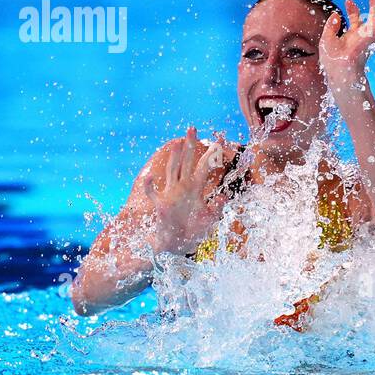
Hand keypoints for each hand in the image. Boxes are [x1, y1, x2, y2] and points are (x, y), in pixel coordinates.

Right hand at [143, 126, 227, 254]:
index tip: (219, 140)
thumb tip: (225, 196)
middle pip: (187, 162)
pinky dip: (150, 187)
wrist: (177, 246)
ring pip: (172, 171)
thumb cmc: (192, 232)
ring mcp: (171, 195)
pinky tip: (149, 177)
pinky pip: (153, 195)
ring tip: (176, 143)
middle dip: (190, 146)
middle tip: (192, 128)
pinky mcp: (161, 206)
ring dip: (174, 158)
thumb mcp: (210, 220)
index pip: (205, 167)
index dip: (212, 154)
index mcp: (196, 189)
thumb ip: (217, 208)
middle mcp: (183, 188)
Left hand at [319, 0, 374, 94]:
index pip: (356, 21)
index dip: (353, 10)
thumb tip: (336, 15)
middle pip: (371, 17)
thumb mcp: (327, 39)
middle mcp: (362, 36)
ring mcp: (369, 36)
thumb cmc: (332, 60)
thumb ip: (331, 26)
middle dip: (373, 4)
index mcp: (352, 37)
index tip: (349, 0)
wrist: (339, 68)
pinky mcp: (374, 36)